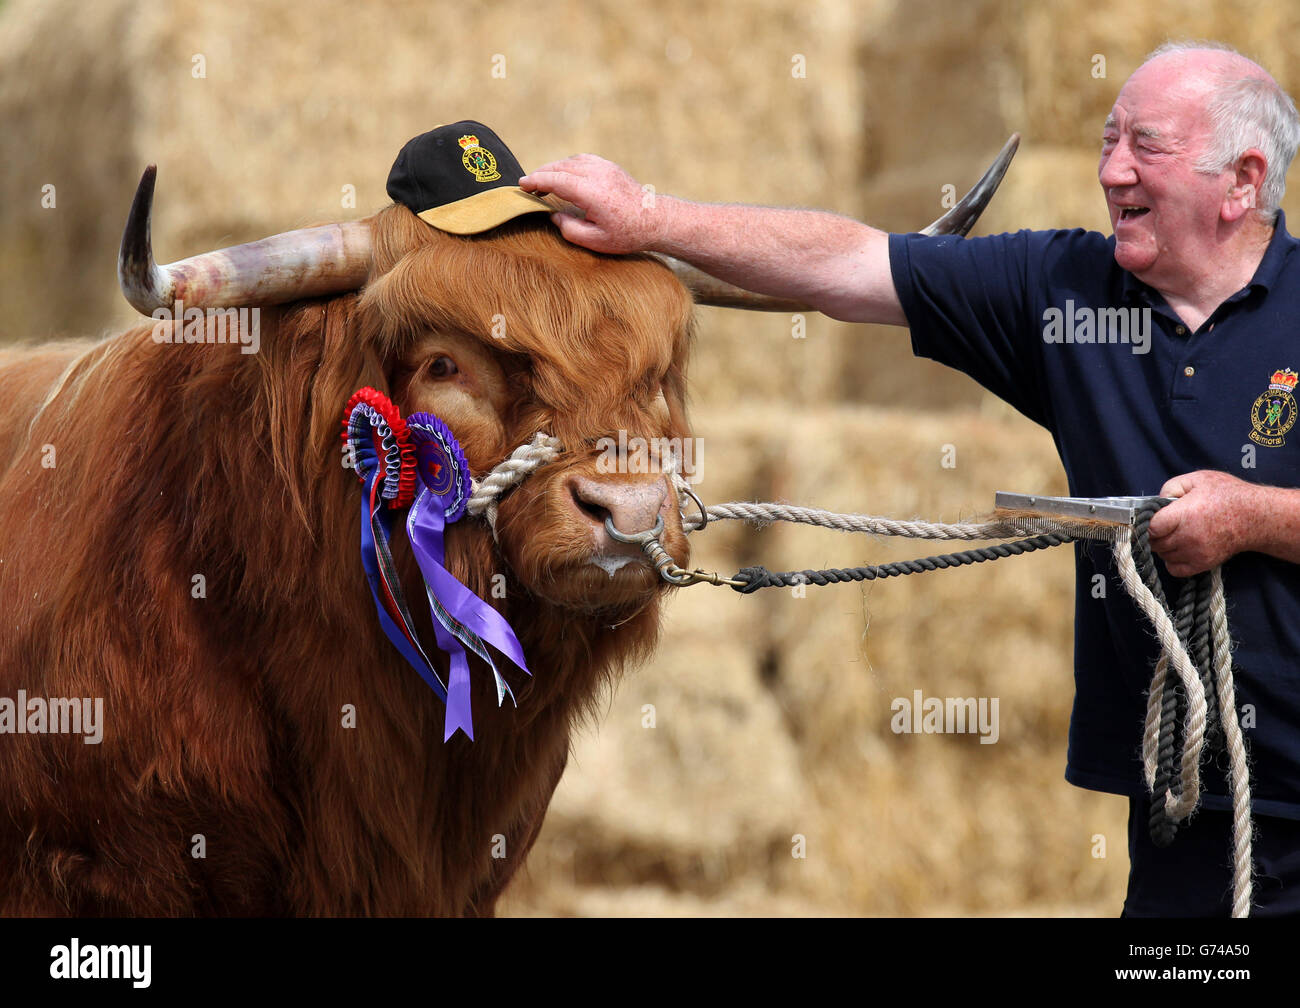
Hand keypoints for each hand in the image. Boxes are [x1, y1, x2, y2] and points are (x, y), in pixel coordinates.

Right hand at [520, 154, 661, 253]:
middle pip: (560, 167)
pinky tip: (562, 176)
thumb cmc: (626, 233)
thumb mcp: (596, 241)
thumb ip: (570, 229)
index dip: (536, 180)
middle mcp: (597, 174)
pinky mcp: (609, 166)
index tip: (522, 185)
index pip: (556, 179)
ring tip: (542, 182)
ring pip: (570, 161)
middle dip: (540, 174)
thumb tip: (553, 216)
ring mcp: (604, 167)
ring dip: (553, 169)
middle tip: (527, 186)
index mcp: (592, 193)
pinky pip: (582, 160)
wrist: (655, 219)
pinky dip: (567, 165)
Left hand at [1148, 470, 1259, 575]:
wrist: (1255, 517)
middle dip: (1154, 534)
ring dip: (1163, 546)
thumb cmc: (1227, 495)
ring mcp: (1195, 553)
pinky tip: (1179, 548)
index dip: (1147, 521)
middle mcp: (1188, 537)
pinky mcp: (1202, 564)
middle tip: (1163, 525)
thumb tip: (1156, 502)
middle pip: (1154, 543)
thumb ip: (1170, 487)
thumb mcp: (1197, 479)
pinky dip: (1172, 561)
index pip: (1150, 527)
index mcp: (1184, 515)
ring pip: (1163, 555)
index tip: (1152, 517)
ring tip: (1174, 534)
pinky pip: (1174, 569)